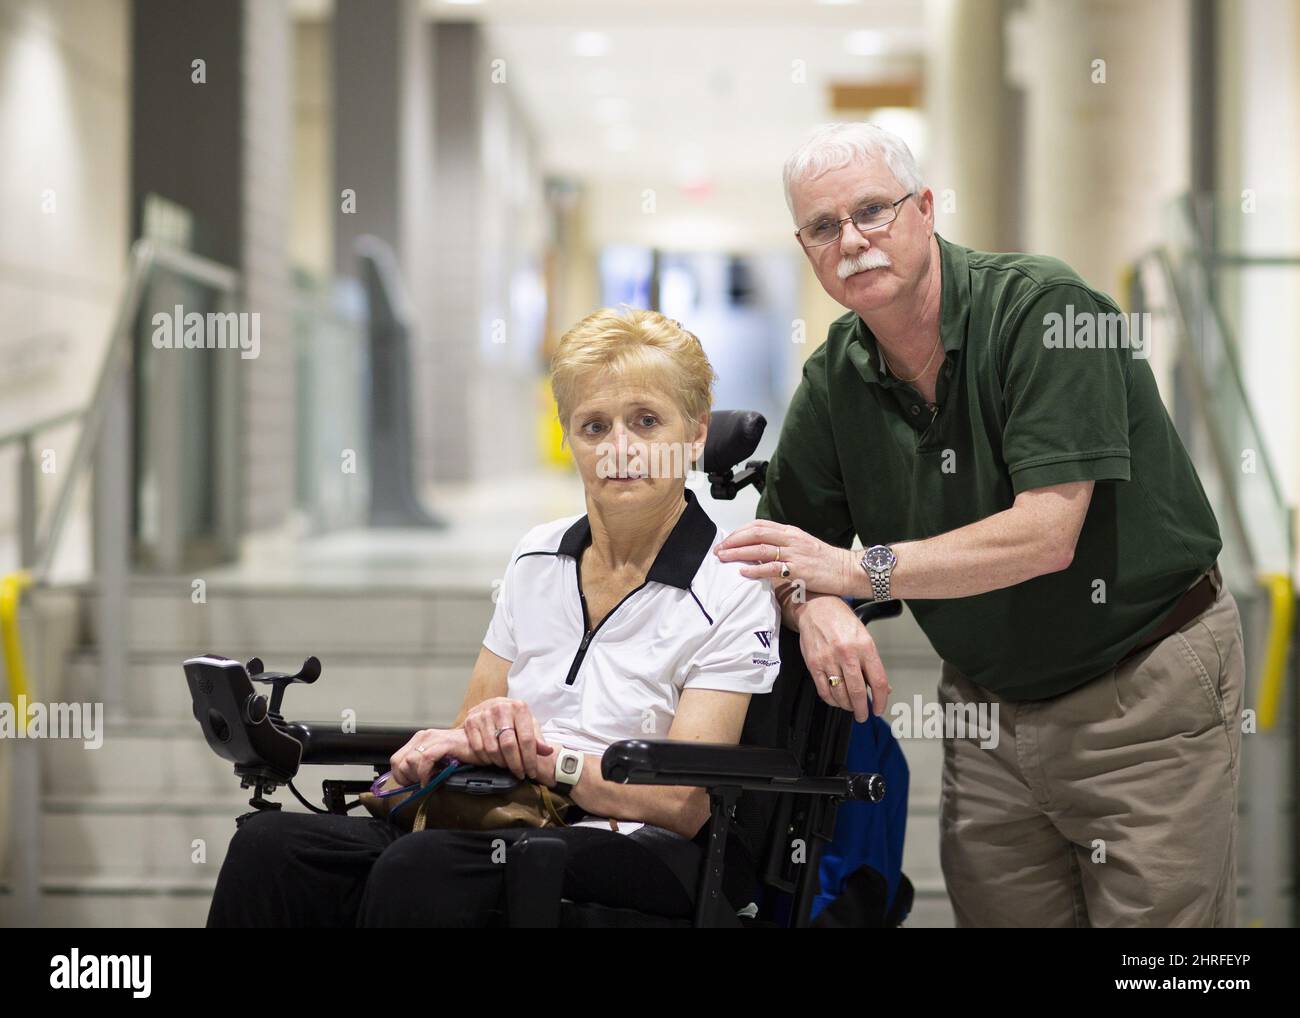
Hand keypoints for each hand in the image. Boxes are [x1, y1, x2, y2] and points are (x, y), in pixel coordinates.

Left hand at [390, 727, 482, 786]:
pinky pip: (426, 759)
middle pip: (400, 762)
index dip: (400, 777)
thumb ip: (423, 767)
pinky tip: (431, 780)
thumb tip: (410, 783)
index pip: (396, 759)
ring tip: (427, 782)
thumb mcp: (437, 760)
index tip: (410, 785)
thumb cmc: (462, 754)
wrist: (483, 745)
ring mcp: (434, 738)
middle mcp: (424, 736)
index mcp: (420, 739)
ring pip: (410, 760)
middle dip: (407, 778)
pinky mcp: (445, 743)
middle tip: (420, 785)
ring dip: (416, 777)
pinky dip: (425, 773)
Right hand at [462, 697, 554, 780]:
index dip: (529, 759)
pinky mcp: (470, 721)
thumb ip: (538, 739)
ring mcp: (484, 714)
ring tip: (506, 766)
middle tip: (519, 774)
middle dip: (516, 764)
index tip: (531, 772)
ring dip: (501, 763)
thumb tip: (548, 751)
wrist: (492, 706)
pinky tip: (492, 761)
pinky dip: (486, 759)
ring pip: (492, 749)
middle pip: (509, 745)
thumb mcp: (529, 724)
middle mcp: (501, 708)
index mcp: (519, 707)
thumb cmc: (514, 718)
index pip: (526, 739)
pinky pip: (478, 748)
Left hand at [714, 521, 859, 596]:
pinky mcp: (798, 570)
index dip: (739, 531)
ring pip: (760, 549)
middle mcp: (791, 539)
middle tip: (719, 549)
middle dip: (733, 540)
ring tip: (723, 558)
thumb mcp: (802, 545)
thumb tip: (760, 550)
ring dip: (738, 553)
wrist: (847, 570)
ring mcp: (794, 554)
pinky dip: (755, 569)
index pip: (759, 525)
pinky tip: (743, 571)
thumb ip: (783, 544)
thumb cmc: (825, 560)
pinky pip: (772, 568)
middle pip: (755, 533)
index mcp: (790, 532)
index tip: (726, 539)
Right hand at [796, 596, 891, 721]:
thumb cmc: (841, 620)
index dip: (880, 700)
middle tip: (863, 715)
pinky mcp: (813, 663)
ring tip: (849, 706)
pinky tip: (836, 700)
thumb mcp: (864, 637)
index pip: (878, 681)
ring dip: (846, 705)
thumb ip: (873, 663)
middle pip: (857, 691)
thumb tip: (884, 687)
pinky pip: (823, 690)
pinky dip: (831, 700)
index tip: (878, 708)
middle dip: (862, 709)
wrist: (816, 607)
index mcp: (865, 646)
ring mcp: (828, 659)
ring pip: (840, 694)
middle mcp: (847, 653)